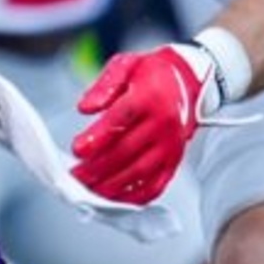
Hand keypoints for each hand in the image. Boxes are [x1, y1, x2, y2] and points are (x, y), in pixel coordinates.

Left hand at [70, 43, 217, 204]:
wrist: (188, 81)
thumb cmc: (152, 74)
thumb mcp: (126, 64)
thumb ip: (105, 85)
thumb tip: (85, 108)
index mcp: (150, 96)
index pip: (121, 119)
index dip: (98, 137)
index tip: (78, 150)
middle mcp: (164, 123)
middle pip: (126, 151)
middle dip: (97, 167)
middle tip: (75, 175)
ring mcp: (171, 144)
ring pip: (139, 172)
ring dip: (112, 185)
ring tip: (89, 189)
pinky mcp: (175, 159)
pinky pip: (157, 184)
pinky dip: (136, 196)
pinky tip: (117, 199)